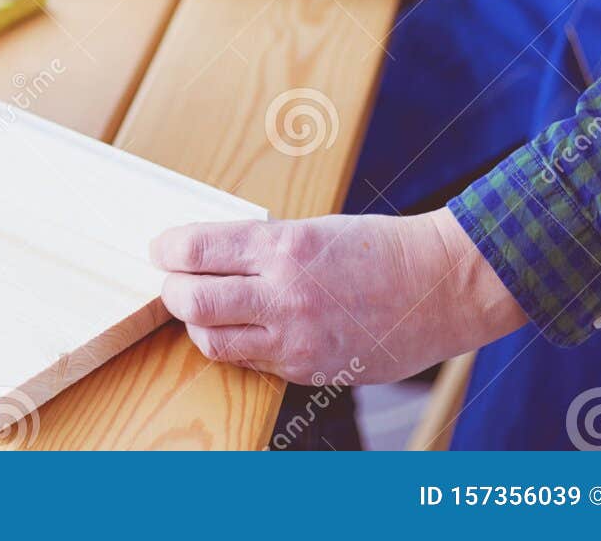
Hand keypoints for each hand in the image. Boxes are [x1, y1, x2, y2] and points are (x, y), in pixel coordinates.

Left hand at [152, 208, 526, 386]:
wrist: (439, 286)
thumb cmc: (377, 247)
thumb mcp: (313, 229)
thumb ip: (262, 247)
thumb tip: (209, 257)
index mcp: (285, 246)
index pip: (197, 250)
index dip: (167, 249)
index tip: (160, 248)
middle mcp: (284, 294)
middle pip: (191, 302)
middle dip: (170, 291)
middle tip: (170, 281)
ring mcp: (296, 339)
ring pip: (212, 342)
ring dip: (196, 325)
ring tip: (202, 308)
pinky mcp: (309, 369)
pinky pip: (249, 363)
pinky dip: (233, 346)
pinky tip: (241, 329)